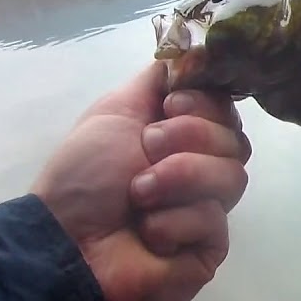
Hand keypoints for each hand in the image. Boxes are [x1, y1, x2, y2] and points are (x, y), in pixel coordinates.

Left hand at [30, 61, 251, 300]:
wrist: (66, 245)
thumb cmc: (84, 178)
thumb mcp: (114, 111)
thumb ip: (157, 79)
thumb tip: (195, 52)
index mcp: (181, 136)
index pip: (226, 108)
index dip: (205, 104)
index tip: (170, 106)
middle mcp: (201, 170)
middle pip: (235, 140)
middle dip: (187, 140)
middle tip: (145, 153)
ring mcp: (209, 210)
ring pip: (232, 177)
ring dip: (178, 179)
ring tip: (139, 197)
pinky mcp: (210, 248)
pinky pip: (215, 220)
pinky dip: (174, 222)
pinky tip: (149, 235)